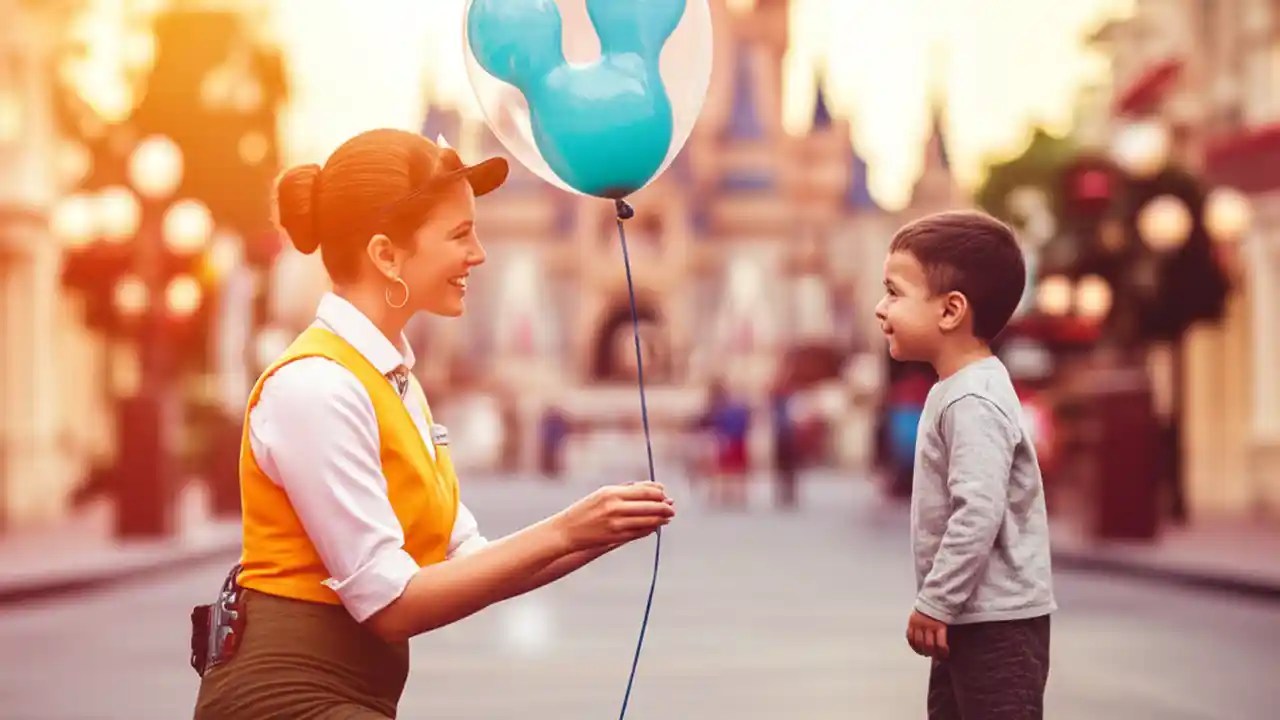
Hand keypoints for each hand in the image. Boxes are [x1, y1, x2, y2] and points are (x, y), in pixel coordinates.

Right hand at [555, 482, 674, 551]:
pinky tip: (654, 527)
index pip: (645, 491)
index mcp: (611, 493)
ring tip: (667, 518)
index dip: (659, 493)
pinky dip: (650, 529)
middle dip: (664, 507)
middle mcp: (615, 507)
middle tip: (672, 508)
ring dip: (660, 519)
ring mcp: (616, 524)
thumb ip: (627, 491)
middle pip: (650, 506)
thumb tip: (654, 491)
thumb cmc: (586, 509)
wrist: (567, 531)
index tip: (665, 494)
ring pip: (648, 520)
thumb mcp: (603, 494)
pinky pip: (639, 532)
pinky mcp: (616, 537)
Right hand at [906, 610, 948, 659]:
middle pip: (928, 645)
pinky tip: (917, 648)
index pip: (940, 644)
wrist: (931, 598)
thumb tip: (947, 645)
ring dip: (921, 651)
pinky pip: (909, 637)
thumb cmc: (942, 610)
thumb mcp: (948, 620)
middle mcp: (927, 625)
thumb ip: (946, 632)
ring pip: (917, 643)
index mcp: (939, 625)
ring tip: (925, 653)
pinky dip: (912, 644)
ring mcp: (917, 625)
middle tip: (934, 656)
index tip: (944, 655)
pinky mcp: (910, 623)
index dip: (942, 653)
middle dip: (931, 653)